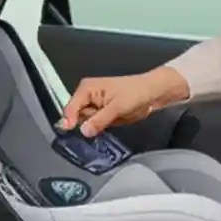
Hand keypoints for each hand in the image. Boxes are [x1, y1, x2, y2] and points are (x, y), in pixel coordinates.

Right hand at [60, 66, 189, 136]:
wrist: (150, 93)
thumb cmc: (135, 93)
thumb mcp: (117, 107)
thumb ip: (99, 120)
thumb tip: (84, 130)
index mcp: (87, 89)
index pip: (71, 107)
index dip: (69, 120)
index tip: (70, 131)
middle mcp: (87, 96)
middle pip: (76, 116)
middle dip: (84, 124)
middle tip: (98, 125)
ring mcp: (93, 105)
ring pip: (85, 122)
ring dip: (92, 127)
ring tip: (108, 121)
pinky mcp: (100, 113)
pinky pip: (94, 124)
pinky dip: (98, 128)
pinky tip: (108, 125)